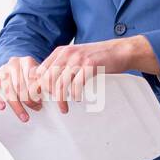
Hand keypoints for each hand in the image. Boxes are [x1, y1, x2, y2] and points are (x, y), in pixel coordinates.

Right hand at [0, 55, 43, 122]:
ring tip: (25, 118)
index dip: (37, 93)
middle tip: (37, 109)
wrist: (14, 65)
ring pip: (7, 89)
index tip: (42, 104)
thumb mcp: (39, 74)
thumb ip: (44, 82)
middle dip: (29, 100)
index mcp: (27, 61)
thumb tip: (58, 98)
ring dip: (16, 106)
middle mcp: (13, 63)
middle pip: (20, 85)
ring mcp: (2, 70)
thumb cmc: (30, 75)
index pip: (32, 78)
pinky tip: (2, 108)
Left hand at [35, 36, 159, 112]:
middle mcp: (67, 54)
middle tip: (54, 105)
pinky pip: (76, 84)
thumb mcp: (76, 57)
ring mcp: (78, 59)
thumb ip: (62, 65)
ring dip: (61, 99)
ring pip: (60, 83)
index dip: (39, 86)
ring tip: (64, 108)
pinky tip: (77, 99)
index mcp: (61, 51)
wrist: (120, 51)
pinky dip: (75, 95)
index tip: (43, 97)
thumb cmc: (98, 57)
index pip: (40, 70)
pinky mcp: (90, 65)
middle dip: (48, 95)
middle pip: (48, 78)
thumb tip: (48, 83)